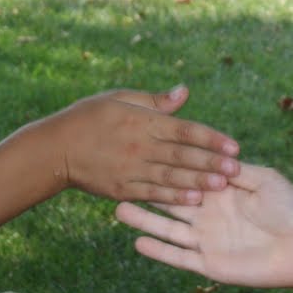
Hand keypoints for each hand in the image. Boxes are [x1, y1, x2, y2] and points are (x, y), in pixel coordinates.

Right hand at [55, 86, 239, 203]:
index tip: (234, 146)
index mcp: (143, 121)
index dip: (211, 138)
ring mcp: (130, 169)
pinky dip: (173, 197)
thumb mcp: (120, 99)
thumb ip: (156, 101)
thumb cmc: (90, 117)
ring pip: (170, 176)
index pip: (184, 130)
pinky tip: (193, 200)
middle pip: (182, 155)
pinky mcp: (122, 189)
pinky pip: (152, 193)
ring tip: (222, 186)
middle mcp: (140, 146)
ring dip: (198, 181)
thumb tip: (186, 92)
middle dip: (211, 162)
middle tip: (237, 170)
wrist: (56, 148)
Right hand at [115, 164, 292, 288]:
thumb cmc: (291, 208)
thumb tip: (207, 154)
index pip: (186, 179)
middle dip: (145, 193)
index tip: (139, 154)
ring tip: (118, 210)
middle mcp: (209, 215)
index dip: (165, 169)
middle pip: (170, 203)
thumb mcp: (264, 179)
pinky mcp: (210, 264)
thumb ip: (234, 169)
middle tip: (118, 181)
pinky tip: (138, 242)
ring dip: (144, 221)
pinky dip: (159, 251)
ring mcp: (207, 240)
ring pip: (168, 229)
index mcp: (220, 193)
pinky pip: (179, 257)